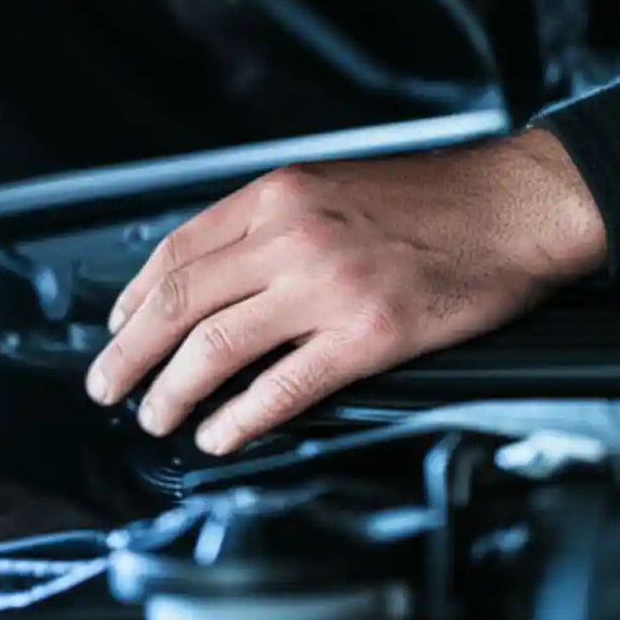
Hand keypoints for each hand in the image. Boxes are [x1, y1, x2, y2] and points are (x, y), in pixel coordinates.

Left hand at [86, 128, 606, 454]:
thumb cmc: (428, 200)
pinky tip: (218, 434)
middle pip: (178, 303)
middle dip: (127, 354)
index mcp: (275, 196)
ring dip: (171, 391)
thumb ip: (265, 224)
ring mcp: (326, 287)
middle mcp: (290, 237)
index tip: (116, 329)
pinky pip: (281, 387)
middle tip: (105, 385)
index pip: (175, 252)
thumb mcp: (327, 185)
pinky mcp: (366, 336)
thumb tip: (205, 276)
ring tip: (154, 416)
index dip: (132, 299)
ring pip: (214, 348)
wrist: (513, 206)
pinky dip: (239, 418)